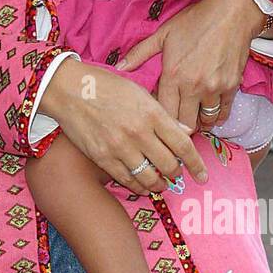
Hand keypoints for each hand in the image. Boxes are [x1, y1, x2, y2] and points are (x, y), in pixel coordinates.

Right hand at [39, 56, 208, 195]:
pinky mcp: (103, 158)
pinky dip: (138, 186)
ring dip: (159, 184)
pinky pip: (127, 180)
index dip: (196, 164)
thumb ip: (163, 116)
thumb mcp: (140, 92)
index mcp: (152, 113)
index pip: (183, 145)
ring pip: (149, 177)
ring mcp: (120, 147)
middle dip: (176, 173)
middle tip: (176, 174)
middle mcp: (139, 132)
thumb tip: (184, 134)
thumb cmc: (105, 86)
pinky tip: (142, 186)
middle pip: (169, 165)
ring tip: (161, 184)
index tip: (202, 175)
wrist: (69, 89)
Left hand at [116, 0, 272, 131]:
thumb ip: (140, 53)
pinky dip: (216, 117)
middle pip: (185, 124)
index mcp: (173, 75)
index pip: (163, 113)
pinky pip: (223, 113)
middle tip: (174, 125)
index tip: (158, 119)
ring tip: (191, 119)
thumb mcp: (163, 33)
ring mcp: (215, 88)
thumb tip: (119, 67)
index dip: (160, 120)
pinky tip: (209, 115)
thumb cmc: (196, 21)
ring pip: (205, 121)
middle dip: (178, 128)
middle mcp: (194, 86)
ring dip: (198, 123)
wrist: (233, 13)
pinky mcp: (232, 87)